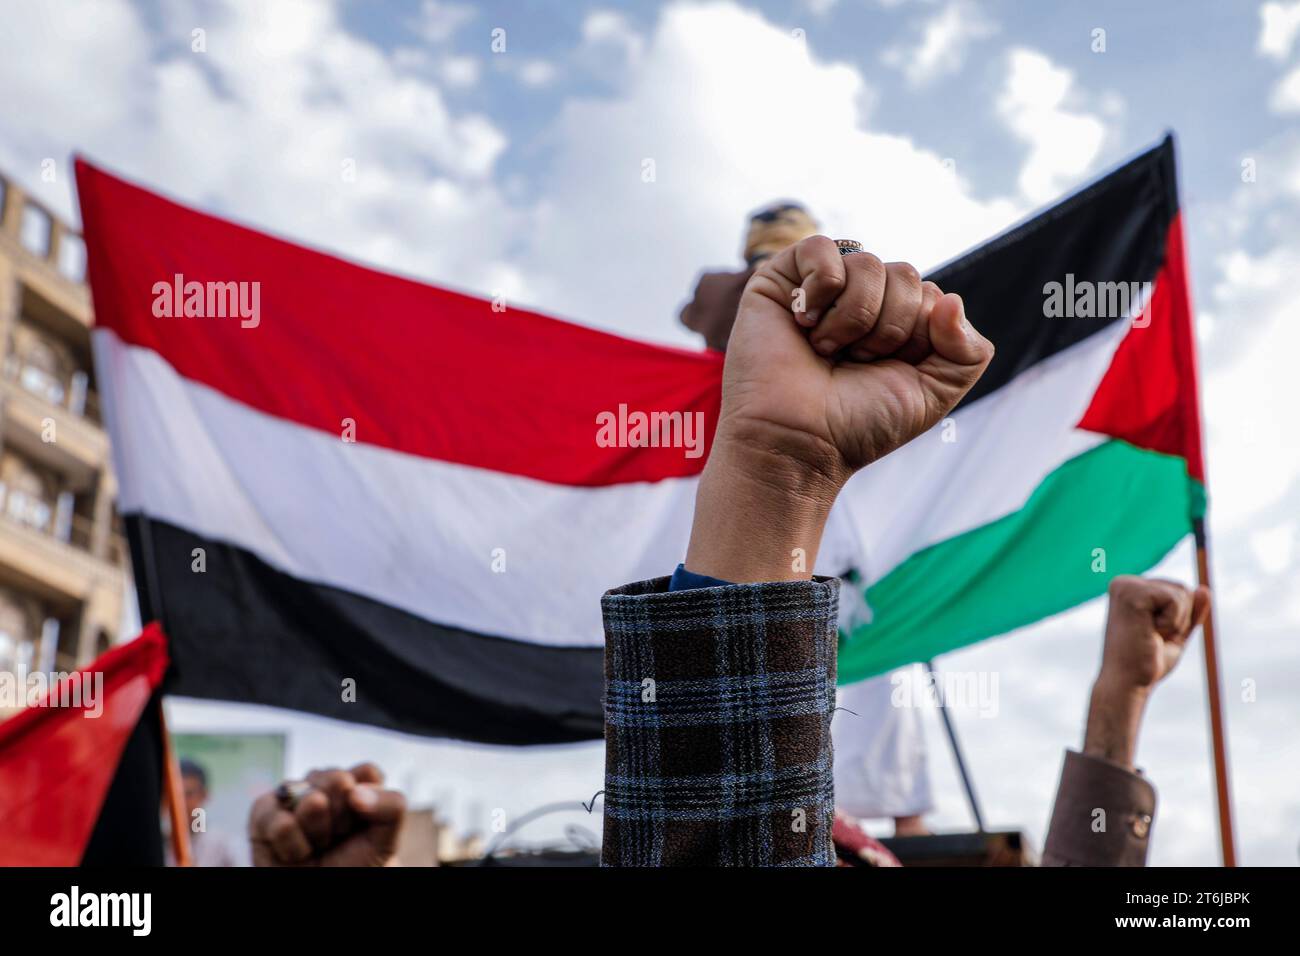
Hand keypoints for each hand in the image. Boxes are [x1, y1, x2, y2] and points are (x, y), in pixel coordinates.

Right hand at [249, 763, 405, 866]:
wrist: (329, 890)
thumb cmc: (357, 864)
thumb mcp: (386, 838)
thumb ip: (390, 806)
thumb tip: (355, 792)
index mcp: (354, 782)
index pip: (366, 772)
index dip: (368, 804)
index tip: (363, 826)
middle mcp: (321, 782)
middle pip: (338, 780)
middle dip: (342, 818)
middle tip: (338, 837)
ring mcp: (292, 794)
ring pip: (310, 800)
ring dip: (318, 832)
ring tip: (317, 846)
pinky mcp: (263, 810)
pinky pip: (279, 821)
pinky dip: (293, 845)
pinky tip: (297, 853)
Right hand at [685, 236, 993, 581]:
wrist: (798, 441)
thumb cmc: (858, 423)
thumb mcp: (933, 394)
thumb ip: (969, 351)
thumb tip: (950, 300)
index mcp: (898, 323)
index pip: (931, 296)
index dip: (916, 337)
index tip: (885, 372)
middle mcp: (862, 300)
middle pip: (905, 276)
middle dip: (888, 328)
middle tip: (853, 362)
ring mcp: (823, 287)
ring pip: (868, 264)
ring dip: (853, 319)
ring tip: (825, 350)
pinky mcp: (782, 278)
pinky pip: (821, 248)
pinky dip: (821, 287)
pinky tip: (803, 322)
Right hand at [1097, 576, 1210, 691]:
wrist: (1127, 683)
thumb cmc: (1147, 663)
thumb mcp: (1176, 634)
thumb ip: (1190, 612)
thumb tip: (1204, 589)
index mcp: (1131, 590)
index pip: (1178, 590)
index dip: (1179, 619)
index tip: (1152, 635)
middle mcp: (1124, 583)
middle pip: (1182, 588)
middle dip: (1180, 618)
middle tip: (1152, 638)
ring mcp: (1125, 586)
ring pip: (1181, 591)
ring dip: (1176, 622)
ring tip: (1149, 636)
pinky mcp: (1130, 593)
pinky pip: (1174, 599)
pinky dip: (1172, 622)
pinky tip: (1148, 632)